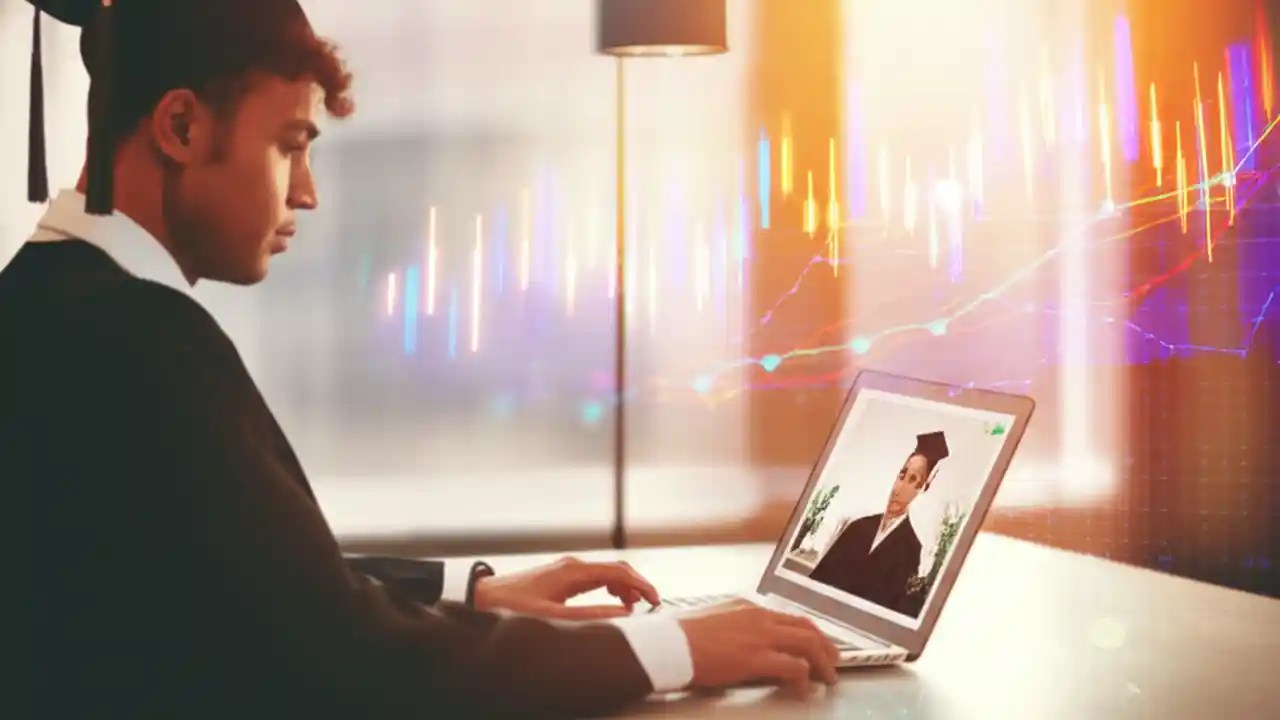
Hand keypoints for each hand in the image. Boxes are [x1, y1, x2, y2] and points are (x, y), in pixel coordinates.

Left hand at [473, 556, 659, 619]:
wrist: (486, 598)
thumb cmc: (514, 606)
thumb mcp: (555, 616)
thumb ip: (590, 615)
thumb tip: (621, 613)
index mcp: (574, 571)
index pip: (618, 571)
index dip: (641, 584)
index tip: (654, 599)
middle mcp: (573, 565)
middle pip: (616, 568)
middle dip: (636, 584)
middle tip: (650, 604)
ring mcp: (568, 569)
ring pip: (606, 572)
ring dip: (624, 586)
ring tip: (634, 604)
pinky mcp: (562, 575)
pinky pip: (595, 576)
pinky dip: (610, 585)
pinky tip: (613, 597)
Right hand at [677, 600, 838, 696]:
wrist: (670, 645)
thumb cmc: (683, 638)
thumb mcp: (715, 624)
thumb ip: (736, 631)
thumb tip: (747, 646)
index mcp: (749, 610)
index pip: (789, 618)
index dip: (809, 633)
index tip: (816, 644)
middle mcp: (759, 618)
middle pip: (805, 628)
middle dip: (824, 646)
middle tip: (832, 660)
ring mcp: (761, 636)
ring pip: (807, 644)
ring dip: (822, 662)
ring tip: (827, 677)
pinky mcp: (758, 658)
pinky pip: (794, 668)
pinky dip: (805, 680)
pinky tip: (804, 690)